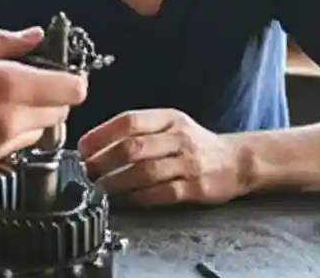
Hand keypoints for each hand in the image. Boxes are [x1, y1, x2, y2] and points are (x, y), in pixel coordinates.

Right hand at [0, 27, 86, 176]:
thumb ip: (5, 41)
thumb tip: (37, 35)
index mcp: (8, 86)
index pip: (73, 91)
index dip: (73, 79)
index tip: (61, 72)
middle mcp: (10, 121)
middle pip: (60, 115)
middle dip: (51, 99)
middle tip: (26, 84)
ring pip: (38, 136)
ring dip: (30, 120)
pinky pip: (12, 151)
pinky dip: (7, 137)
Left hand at [78, 109, 251, 205]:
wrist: (237, 161)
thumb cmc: (194, 144)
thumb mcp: (169, 125)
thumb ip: (138, 131)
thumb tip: (95, 144)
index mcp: (168, 118)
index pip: (129, 121)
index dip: (102, 134)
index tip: (83, 148)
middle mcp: (179, 138)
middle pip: (134, 148)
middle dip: (104, 162)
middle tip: (86, 172)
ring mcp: (189, 163)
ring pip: (146, 172)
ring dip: (117, 182)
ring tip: (100, 188)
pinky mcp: (197, 188)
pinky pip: (163, 193)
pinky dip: (140, 198)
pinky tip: (126, 200)